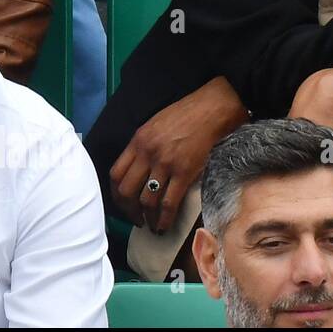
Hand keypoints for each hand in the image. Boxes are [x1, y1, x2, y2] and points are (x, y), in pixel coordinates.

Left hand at [109, 76, 247, 232]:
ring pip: (146, 200)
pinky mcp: (185, 171)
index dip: (116, 194)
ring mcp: (165, 163)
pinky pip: (168, 202)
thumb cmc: (191, 111)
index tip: (123, 203)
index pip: (116, 174)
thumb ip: (147, 144)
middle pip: (126, 190)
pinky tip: (164, 225)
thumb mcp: (158, 124)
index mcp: (139, 141)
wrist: (216, 105)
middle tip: (136, 219)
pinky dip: (163, 218)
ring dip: (146, 217)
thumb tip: (143, 166)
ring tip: (151, 224)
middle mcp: (147, 153)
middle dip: (128, 210)